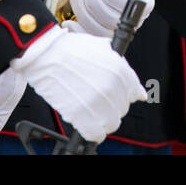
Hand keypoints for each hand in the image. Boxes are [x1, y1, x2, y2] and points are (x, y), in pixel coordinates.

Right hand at [10, 28, 145, 143]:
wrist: (46, 54)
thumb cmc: (71, 50)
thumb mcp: (103, 49)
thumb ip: (123, 68)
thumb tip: (139, 91)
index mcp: (119, 70)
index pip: (134, 93)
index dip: (124, 95)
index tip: (116, 97)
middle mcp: (112, 87)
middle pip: (122, 110)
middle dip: (111, 107)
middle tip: (97, 100)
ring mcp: (97, 102)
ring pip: (111, 124)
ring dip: (103, 121)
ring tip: (91, 111)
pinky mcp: (80, 114)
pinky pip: (96, 134)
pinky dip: (93, 133)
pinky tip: (87, 124)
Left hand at [64, 0, 154, 37]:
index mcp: (144, 2)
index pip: (126, 3)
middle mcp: (135, 21)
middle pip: (112, 19)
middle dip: (92, 1)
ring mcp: (120, 31)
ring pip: (100, 30)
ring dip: (83, 12)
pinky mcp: (105, 37)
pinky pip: (91, 39)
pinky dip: (78, 32)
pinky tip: (69, 23)